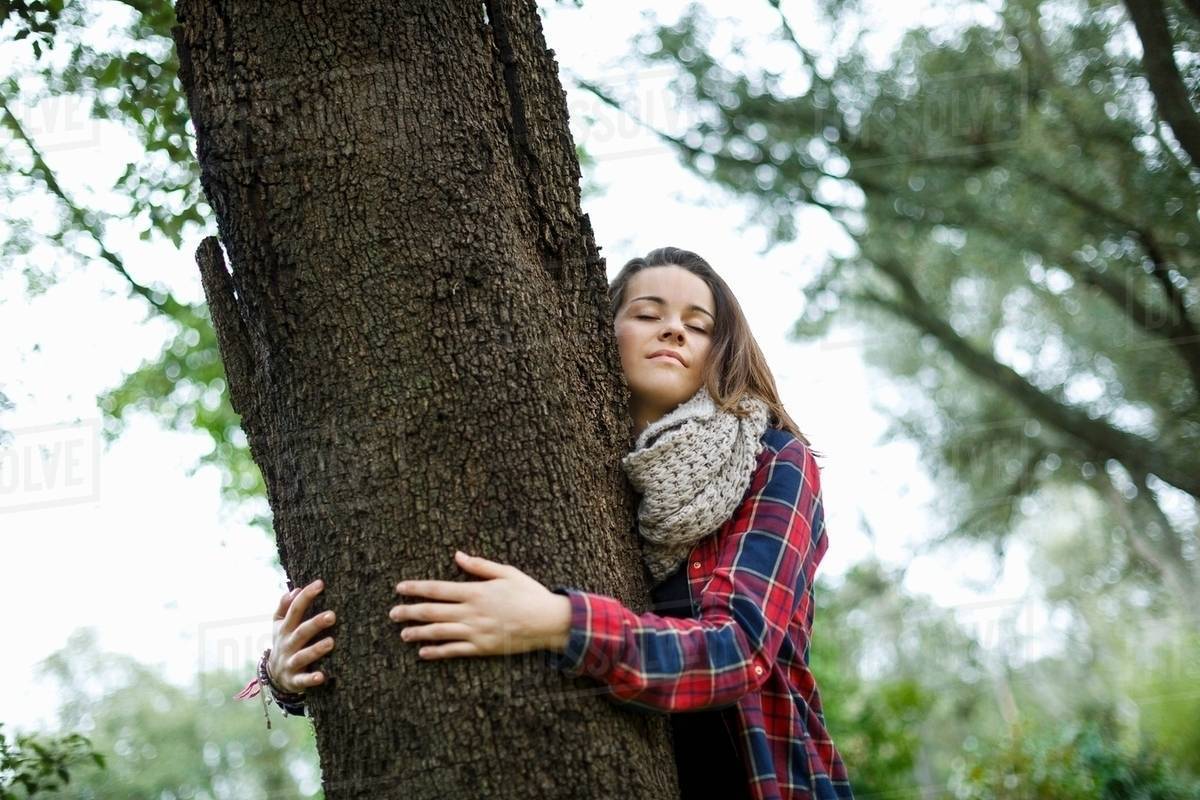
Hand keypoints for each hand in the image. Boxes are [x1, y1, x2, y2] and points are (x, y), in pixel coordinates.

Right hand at [268, 578, 336, 693]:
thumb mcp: (279, 625)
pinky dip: (311, 679)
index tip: (320, 583)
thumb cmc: (284, 642)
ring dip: (316, 650)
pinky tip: (322, 676)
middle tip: (332, 615)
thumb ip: (285, 607)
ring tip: (331, 642)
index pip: (294, 610)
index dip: (306, 596)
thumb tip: (295, 589)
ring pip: (302, 656)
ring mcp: (290, 662)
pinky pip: (302, 680)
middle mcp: (287, 645)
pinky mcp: (294, 680)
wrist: (274, 675)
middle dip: (315, 623)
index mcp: (284, 629)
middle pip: (301, 632)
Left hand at [389, 551, 570, 660]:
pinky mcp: (482, 648)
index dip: (416, 588)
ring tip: (402, 633)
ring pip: (439, 633)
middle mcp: (471, 612)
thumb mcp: (507, 572)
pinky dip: (436, 652)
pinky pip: (454, 651)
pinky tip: (423, 653)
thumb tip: (457, 555)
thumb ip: (480, 565)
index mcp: (475, 591)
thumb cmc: (529, 593)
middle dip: (409, 611)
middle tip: (391, 613)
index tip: (400, 588)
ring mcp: (475, 632)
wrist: (548, 621)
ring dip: (417, 633)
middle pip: (432, 612)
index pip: (437, 589)